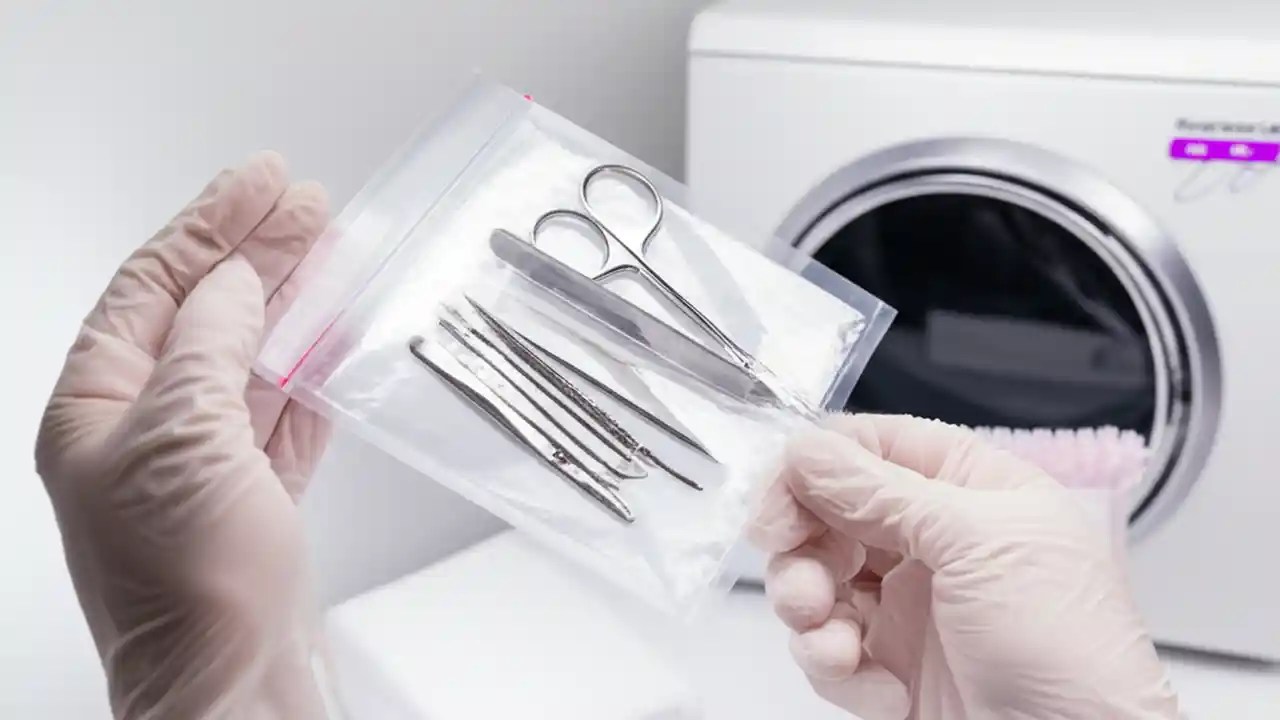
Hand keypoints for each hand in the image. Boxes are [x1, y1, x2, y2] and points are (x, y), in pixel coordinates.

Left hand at [36, 152, 331, 718]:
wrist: (231, 688)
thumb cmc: (186, 588)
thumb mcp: (183, 437)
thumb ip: (208, 346)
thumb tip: (232, 285)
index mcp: (96, 408)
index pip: (152, 285)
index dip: (210, 223)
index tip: (261, 180)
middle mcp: (141, 429)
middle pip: (202, 312)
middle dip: (254, 252)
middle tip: (306, 203)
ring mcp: (198, 462)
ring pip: (248, 356)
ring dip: (291, 303)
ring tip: (331, 251)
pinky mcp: (252, 495)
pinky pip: (283, 409)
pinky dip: (311, 368)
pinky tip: (333, 336)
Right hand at [751, 414, 1177, 719]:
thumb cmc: (1072, 648)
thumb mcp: (977, 544)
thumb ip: (882, 493)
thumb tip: (808, 451)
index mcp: (972, 490)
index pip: (874, 448)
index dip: (818, 463)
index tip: (782, 492)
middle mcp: (936, 542)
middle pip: (830, 512)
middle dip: (802, 540)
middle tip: (788, 558)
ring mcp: (910, 605)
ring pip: (816, 580)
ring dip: (806, 603)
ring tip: (826, 632)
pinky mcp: (890, 666)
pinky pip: (826, 648)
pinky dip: (832, 664)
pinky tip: (870, 683)